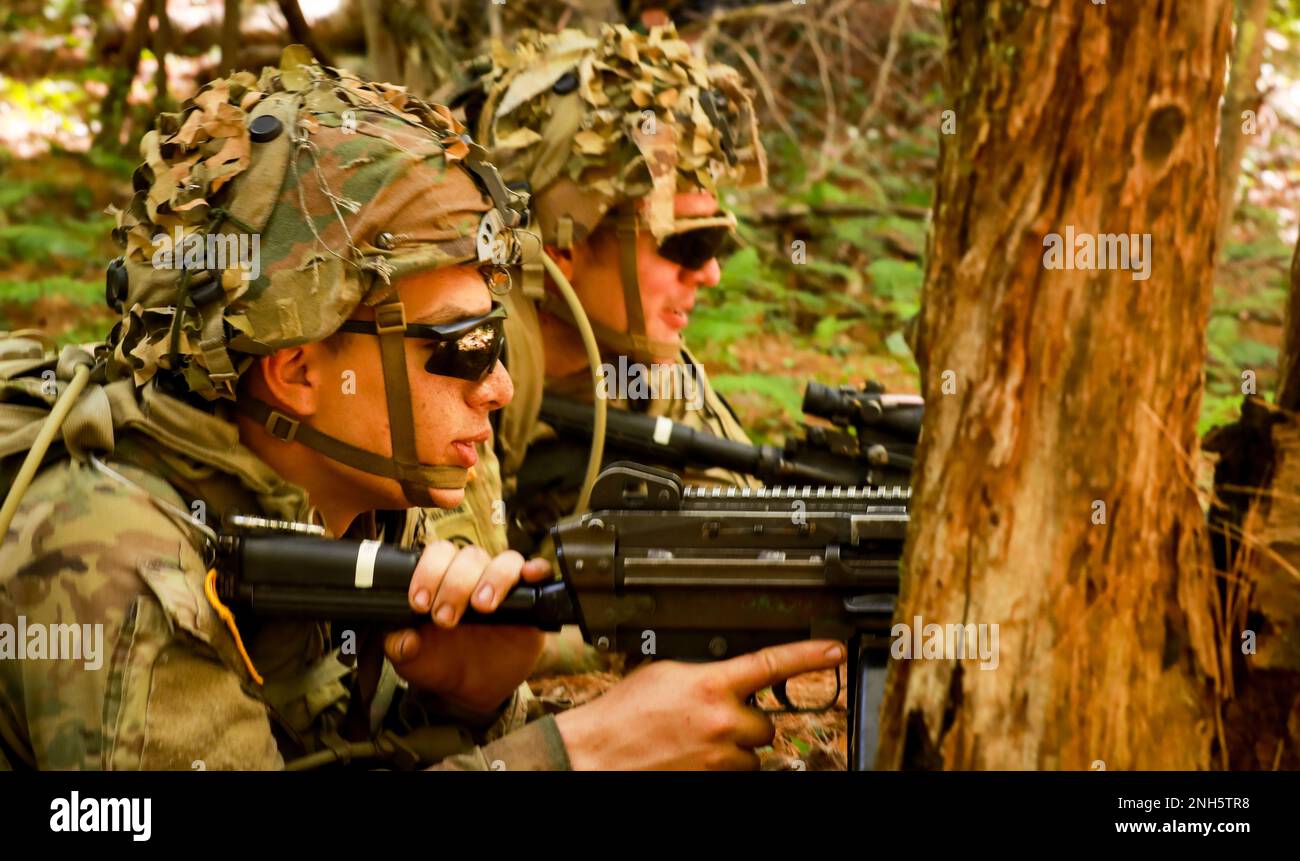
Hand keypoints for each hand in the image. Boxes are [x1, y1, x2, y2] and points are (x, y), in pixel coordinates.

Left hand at [384, 541, 551, 716]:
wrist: (475, 688)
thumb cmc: (442, 663)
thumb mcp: (413, 661)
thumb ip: (399, 649)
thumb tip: (403, 640)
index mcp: (442, 579)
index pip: (437, 554)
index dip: (428, 572)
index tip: (420, 602)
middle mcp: (474, 575)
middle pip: (470, 555)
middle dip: (455, 583)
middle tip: (446, 618)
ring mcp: (504, 586)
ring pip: (505, 560)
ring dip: (494, 578)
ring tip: (482, 606)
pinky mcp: (531, 600)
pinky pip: (540, 572)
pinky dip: (537, 569)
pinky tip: (530, 576)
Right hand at [555, 640, 845, 769]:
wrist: (597, 755)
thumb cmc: (623, 715)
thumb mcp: (665, 674)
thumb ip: (705, 672)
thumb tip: (728, 673)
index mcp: (710, 684)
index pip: (771, 664)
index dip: (808, 655)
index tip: (833, 651)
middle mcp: (722, 721)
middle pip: (765, 723)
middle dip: (746, 722)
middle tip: (711, 718)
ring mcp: (721, 757)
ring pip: (753, 753)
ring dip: (734, 748)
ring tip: (696, 739)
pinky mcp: (715, 781)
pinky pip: (738, 773)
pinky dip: (723, 766)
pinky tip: (695, 756)